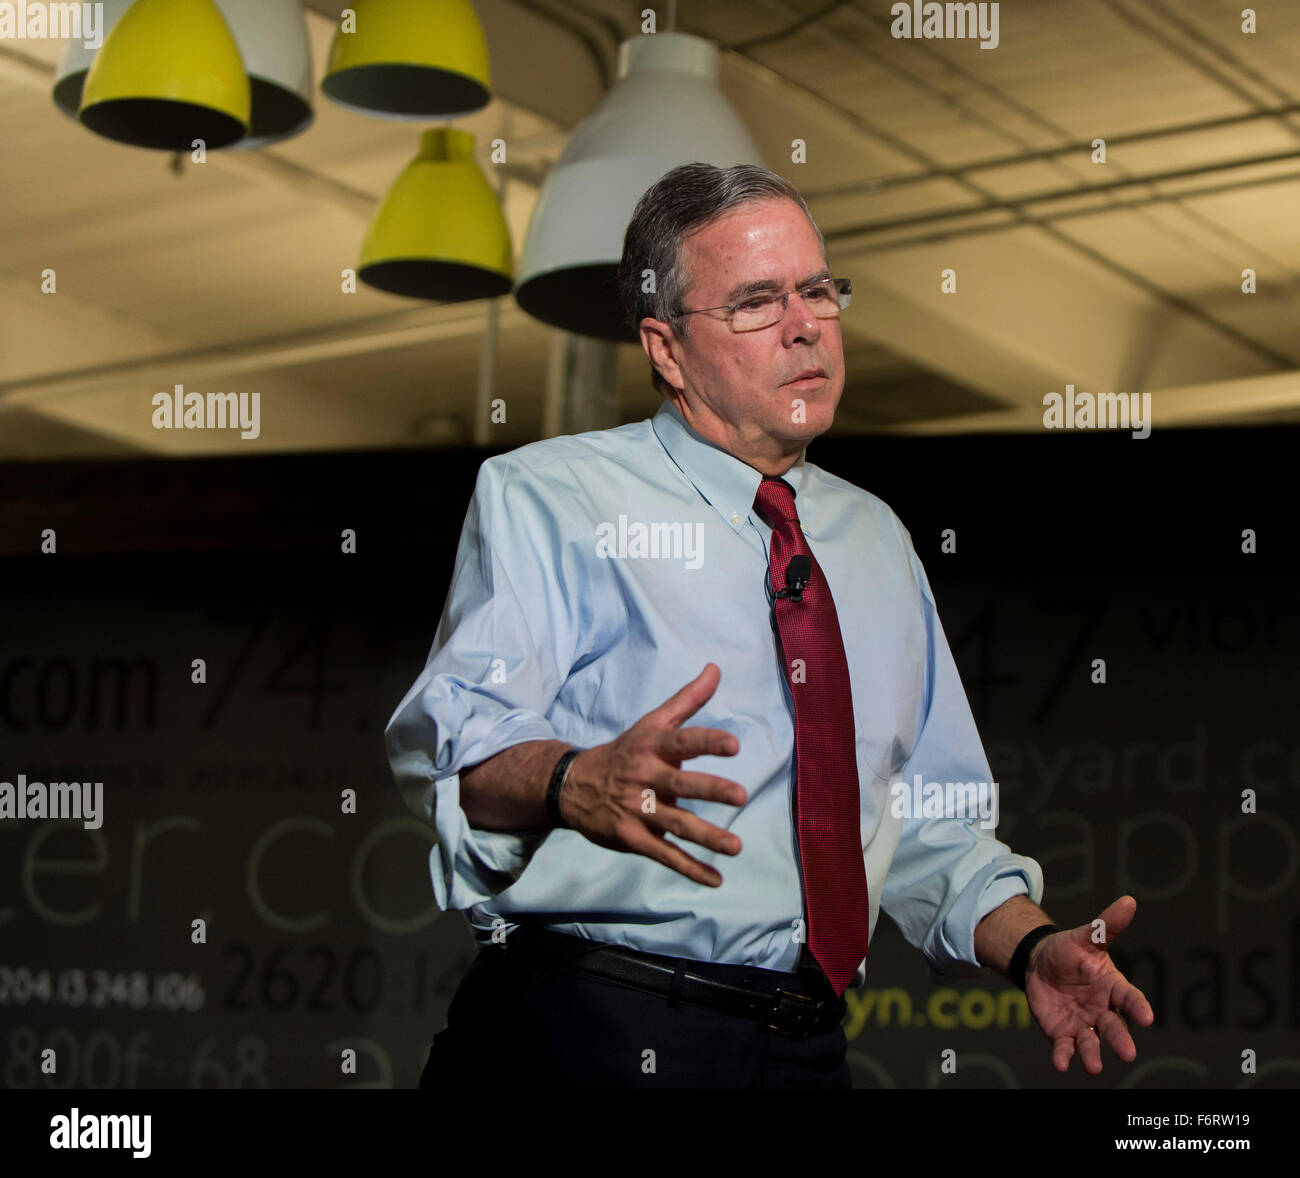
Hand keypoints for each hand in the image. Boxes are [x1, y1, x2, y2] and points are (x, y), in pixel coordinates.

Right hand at [558, 663, 745, 885]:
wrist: (573, 785)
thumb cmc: (625, 751)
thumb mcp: (652, 722)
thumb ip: (688, 700)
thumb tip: (716, 669)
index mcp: (652, 747)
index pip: (683, 741)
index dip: (707, 743)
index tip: (734, 746)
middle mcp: (645, 777)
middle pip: (681, 784)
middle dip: (710, 790)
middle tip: (741, 796)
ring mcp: (638, 810)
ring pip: (675, 825)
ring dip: (706, 837)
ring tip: (736, 847)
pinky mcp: (633, 838)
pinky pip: (664, 855)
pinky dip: (689, 869)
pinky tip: (715, 879)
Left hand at [1025, 895, 1154, 1074]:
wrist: (1040, 964)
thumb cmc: (1070, 952)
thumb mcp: (1085, 937)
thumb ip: (1106, 924)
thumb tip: (1129, 900)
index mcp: (1113, 987)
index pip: (1130, 998)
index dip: (1138, 1007)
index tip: (1147, 1017)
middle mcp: (1102, 1010)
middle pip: (1114, 1027)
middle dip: (1120, 1040)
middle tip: (1128, 1053)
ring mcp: (1083, 1024)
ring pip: (1092, 1043)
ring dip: (1093, 1055)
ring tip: (1094, 1067)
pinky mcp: (1063, 1033)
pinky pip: (1065, 1047)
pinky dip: (1064, 1056)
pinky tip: (1060, 1064)